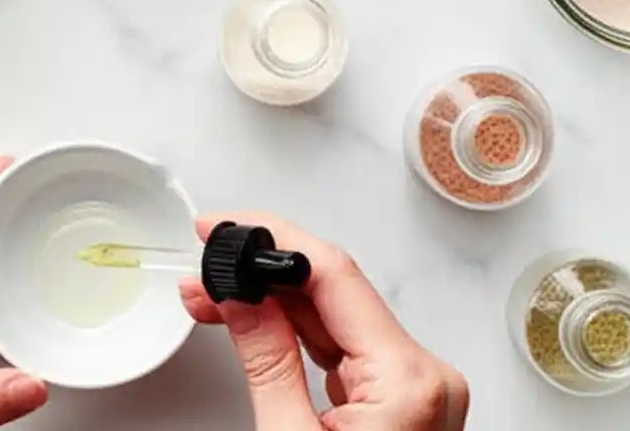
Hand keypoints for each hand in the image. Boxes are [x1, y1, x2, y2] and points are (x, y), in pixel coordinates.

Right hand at [180, 213, 467, 430]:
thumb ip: (264, 358)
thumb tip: (239, 295)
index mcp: (408, 381)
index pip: (334, 275)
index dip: (272, 237)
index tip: (224, 226)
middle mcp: (426, 377)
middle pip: (334, 292)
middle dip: (262, 275)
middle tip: (203, 270)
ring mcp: (417, 389)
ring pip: (336, 318)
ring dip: (273, 303)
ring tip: (213, 299)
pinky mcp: (403, 402)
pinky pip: (345, 349)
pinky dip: (297, 334)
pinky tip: (256, 323)